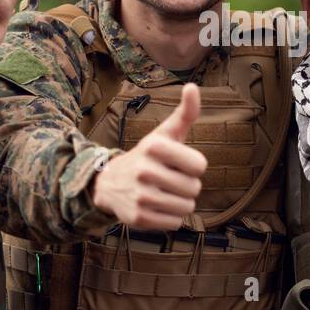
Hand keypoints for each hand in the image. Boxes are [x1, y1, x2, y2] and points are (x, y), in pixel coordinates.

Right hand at [91, 83, 207, 229]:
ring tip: (163, 193)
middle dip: (187, 186)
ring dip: (180, 202)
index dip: (193, 166)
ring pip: (187, 207)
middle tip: (169, 180)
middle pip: (194, 188)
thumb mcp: (165, 133)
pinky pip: (175, 223)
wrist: (109, 183)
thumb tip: (192, 86)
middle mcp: (145, 170)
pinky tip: (156, 207)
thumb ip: (185, 112)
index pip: (200, 165)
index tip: (178, 163)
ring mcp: (140, 195)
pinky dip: (171, 218)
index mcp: (154, 146)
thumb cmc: (148, 156)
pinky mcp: (138, 218)